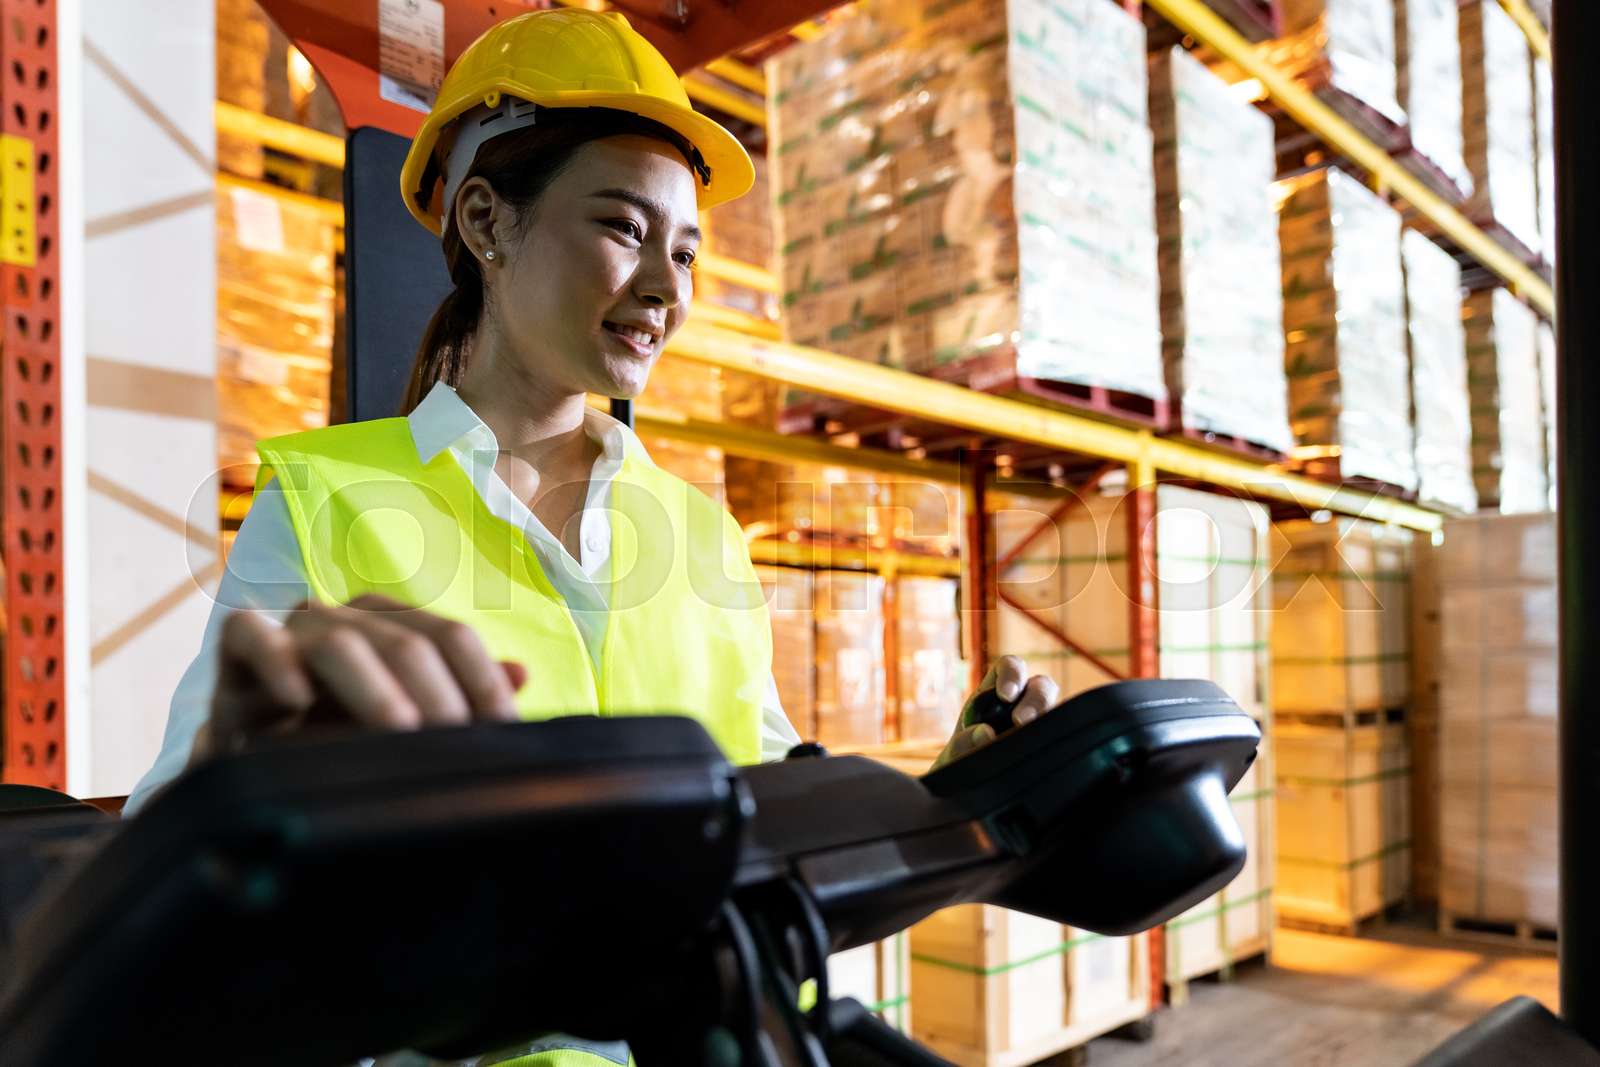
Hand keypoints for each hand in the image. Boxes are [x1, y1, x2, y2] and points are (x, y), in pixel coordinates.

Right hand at [192, 593, 526, 765]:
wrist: (252, 764)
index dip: (483, 682)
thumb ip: (461, 700)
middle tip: (456, 747)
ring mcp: (290, 631)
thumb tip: (523, 675)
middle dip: (438, 697)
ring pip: (338, 641)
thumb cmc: (339, 740)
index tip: (505, 734)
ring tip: (401, 734)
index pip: (452, 637)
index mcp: (394, 624)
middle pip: (405, 641)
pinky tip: (297, 702)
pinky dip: (275, 661)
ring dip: (375, 692)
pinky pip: (248, 634)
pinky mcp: (233, 653)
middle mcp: (347, 617)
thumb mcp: (406, 726)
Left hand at [933, 655, 1058, 767]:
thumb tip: (985, 733)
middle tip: (1021, 721)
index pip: (1008, 667)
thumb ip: (962, 744)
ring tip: (1034, 737)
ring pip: (1056, 709)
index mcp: (993, 693)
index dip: (1011, 674)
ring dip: (1048, 717)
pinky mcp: (1051, 742)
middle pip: (1040, 685)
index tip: (1006, 695)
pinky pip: (1063, 734)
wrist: (969, 792)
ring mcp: (1038, 722)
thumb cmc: (960, 766)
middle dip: (1035, 699)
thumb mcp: (953, 756)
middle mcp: (1020, 702)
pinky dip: (1059, 739)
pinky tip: (1047, 755)